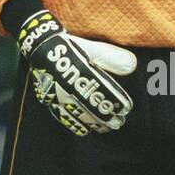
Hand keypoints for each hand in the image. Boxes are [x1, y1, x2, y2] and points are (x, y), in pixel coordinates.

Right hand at [18, 9, 135, 136]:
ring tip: (105, 127)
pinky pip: (63, 117)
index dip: (114, 103)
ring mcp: (57, 96)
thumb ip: (112, 57)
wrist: (41, 46)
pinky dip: (76, 124)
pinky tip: (85, 128)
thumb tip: (132, 66)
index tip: (125, 109)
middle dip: (106, 117)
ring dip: (93, 123)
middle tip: (118, 122)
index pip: (103, 93)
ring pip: (78, 116)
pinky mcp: (48, 101)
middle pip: (91, 109)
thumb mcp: (93, 48)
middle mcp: (68, 88)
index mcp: (80, 74)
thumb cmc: (70, 47)